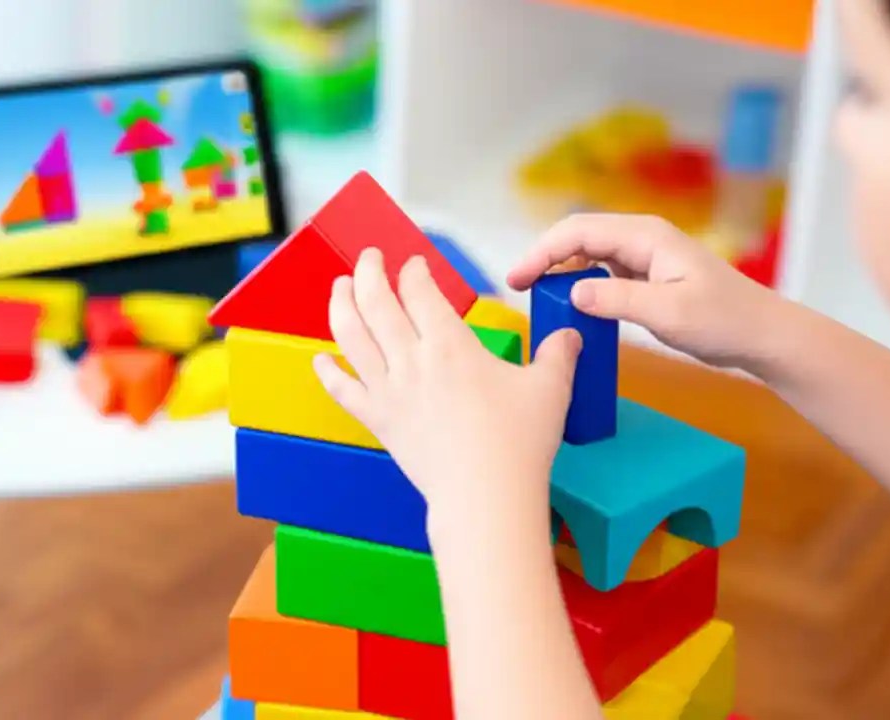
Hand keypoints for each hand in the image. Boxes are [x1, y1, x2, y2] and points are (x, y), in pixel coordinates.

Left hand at [314, 248, 582, 532]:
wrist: (485, 497)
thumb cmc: (518, 444)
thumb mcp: (551, 390)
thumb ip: (558, 355)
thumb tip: (571, 335)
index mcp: (451, 345)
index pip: (420, 291)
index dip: (414, 271)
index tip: (415, 264)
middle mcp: (412, 361)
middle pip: (376, 302)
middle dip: (368, 272)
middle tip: (368, 258)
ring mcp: (389, 391)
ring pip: (351, 336)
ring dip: (340, 305)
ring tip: (339, 287)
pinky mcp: (379, 422)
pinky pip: (343, 391)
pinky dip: (326, 372)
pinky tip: (318, 359)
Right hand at [507, 214, 798, 372]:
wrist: (762, 335)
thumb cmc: (725, 321)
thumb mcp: (668, 314)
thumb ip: (617, 300)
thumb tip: (573, 291)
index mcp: (646, 236)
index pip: (578, 231)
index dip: (541, 252)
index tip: (517, 280)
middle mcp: (642, 239)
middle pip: (578, 237)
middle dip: (544, 258)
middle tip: (517, 288)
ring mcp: (645, 256)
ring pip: (588, 253)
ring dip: (561, 270)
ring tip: (538, 297)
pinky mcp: (648, 277)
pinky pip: (603, 272)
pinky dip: (580, 283)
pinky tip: (572, 304)